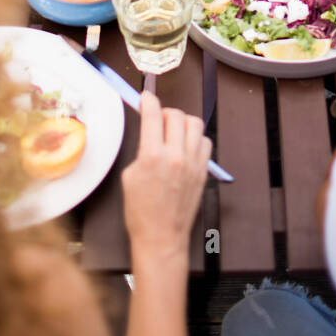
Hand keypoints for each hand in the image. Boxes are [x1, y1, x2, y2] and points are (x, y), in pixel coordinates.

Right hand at [122, 92, 210, 262]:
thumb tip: (149, 132)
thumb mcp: (130, 176)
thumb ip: (142, 149)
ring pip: (195, 124)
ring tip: (173, 131)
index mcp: (153, 156)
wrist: (161, 238)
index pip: (153, 115)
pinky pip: (205, 142)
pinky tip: (186, 146)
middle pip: (176, 115)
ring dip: (182, 122)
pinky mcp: (203, 171)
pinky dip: (196, 138)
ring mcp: (193, 163)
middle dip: (164, 112)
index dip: (148, 101)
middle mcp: (176, 156)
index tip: (145, 97)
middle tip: (157, 119)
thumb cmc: (140, 211)